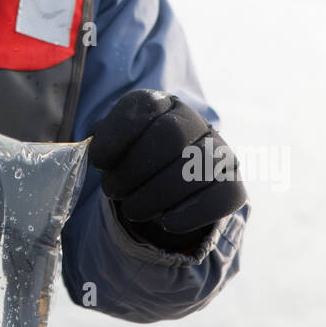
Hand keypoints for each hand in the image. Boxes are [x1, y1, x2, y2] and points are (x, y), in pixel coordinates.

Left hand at [88, 89, 246, 248]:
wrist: (169, 189)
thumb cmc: (136, 163)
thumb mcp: (116, 147)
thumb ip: (103, 141)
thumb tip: (93, 145)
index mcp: (163, 104)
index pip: (144, 105)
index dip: (117, 134)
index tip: (99, 162)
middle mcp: (195, 121)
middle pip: (170, 135)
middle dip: (135, 169)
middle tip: (113, 190)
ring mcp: (220, 152)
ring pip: (194, 168)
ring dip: (155, 196)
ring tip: (132, 210)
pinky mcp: (233, 184)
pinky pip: (220, 197)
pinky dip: (189, 214)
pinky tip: (166, 221)